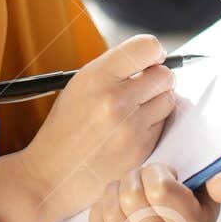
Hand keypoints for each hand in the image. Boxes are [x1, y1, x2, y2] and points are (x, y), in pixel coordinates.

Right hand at [18, 34, 176, 221]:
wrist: (52, 174)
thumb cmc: (66, 127)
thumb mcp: (80, 85)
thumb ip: (115, 69)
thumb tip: (152, 58)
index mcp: (97, 76)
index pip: (147, 47)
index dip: (154, 52)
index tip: (152, 59)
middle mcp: (115, 100)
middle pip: (164, 75)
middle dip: (158, 78)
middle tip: (145, 87)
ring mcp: (130, 127)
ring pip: (168, 100)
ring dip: (158, 102)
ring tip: (135, 110)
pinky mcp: (141, 150)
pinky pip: (162, 126)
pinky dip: (152, 125)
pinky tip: (131, 131)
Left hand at [89, 164, 220, 221]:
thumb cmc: (179, 198)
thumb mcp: (203, 185)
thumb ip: (217, 179)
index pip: (159, 189)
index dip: (152, 172)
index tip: (157, 173)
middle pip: (132, 199)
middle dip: (131, 179)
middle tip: (137, 179)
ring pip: (113, 214)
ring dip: (113, 193)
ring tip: (124, 191)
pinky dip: (99, 214)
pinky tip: (111, 210)